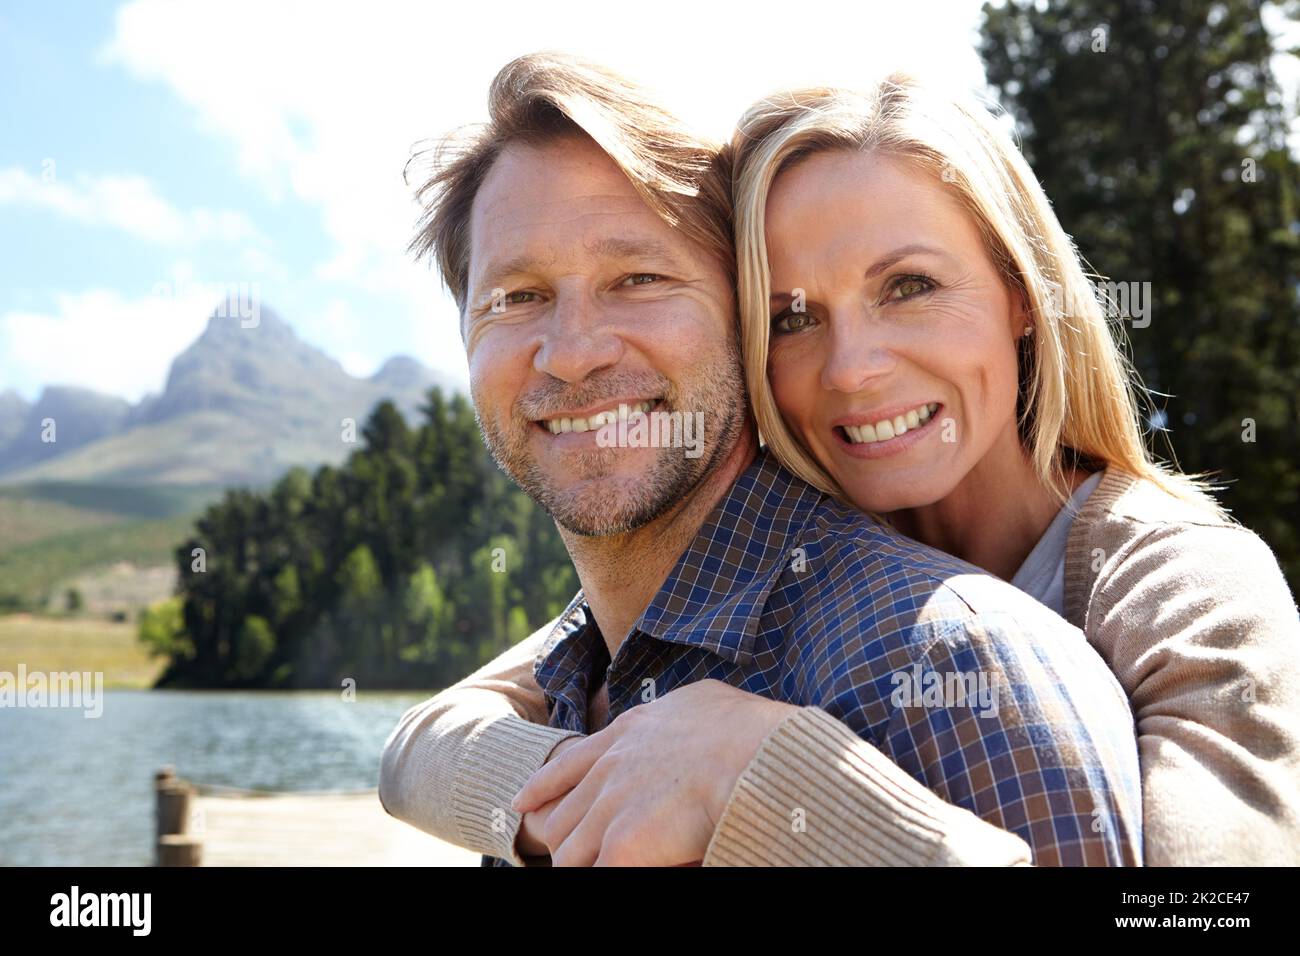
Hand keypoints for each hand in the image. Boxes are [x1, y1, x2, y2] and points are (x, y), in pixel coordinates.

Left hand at [511, 679, 798, 865]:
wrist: (752, 754)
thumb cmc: (744, 728)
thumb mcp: (700, 700)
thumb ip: (679, 709)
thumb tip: (689, 710)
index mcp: (626, 734)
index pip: (567, 763)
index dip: (542, 787)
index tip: (522, 801)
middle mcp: (609, 770)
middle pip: (560, 818)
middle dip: (564, 840)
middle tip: (572, 855)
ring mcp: (612, 809)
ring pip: (569, 854)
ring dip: (580, 864)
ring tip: (592, 866)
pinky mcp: (625, 847)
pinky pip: (597, 873)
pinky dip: (600, 876)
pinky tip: (617, 874)